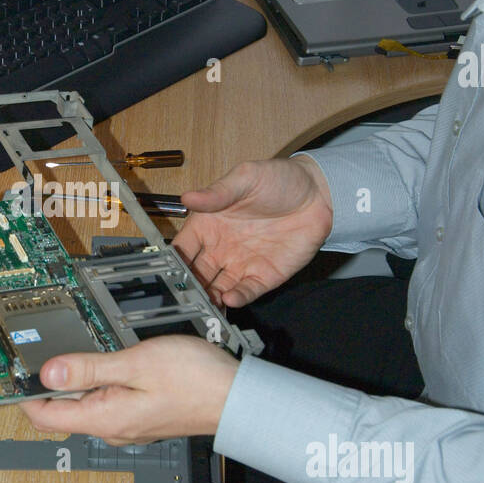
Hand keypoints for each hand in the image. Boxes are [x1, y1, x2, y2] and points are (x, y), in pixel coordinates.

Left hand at [18, 335, 239, 444]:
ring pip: (84, 404)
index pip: (44, 417)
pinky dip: (97, 382)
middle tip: (44, 349)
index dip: (23, 393)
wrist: (237, 397)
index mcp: (103, 419)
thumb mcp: (135, 364)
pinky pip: (106, 401)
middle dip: (48, 382)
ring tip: (79, 348)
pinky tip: (108, 360)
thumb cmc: (195, 381)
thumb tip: (48, 373)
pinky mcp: (140, 416)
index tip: (15, 369)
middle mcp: (111, 428)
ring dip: (76, 380)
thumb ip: (88, 369)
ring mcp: (126, 424)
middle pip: (61, 411)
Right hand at [173, 155, 332, 307]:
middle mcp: (220, 248)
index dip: (172, 261)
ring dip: (209, 298)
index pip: (182, 248)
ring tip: (204, 303)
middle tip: (183, 296)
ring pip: (217, 288)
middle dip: (188, 287)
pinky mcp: (263, 276)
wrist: (319, 194)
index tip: (165, 271)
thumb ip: (216, 193)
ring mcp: (241, 264)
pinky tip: (229, 299)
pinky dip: (237, 298)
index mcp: (208, 224)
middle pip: (196, 273)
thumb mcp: (244, 178)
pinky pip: (246, 292)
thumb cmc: (279, 180)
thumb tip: (187, 197)